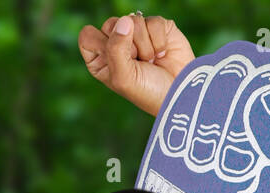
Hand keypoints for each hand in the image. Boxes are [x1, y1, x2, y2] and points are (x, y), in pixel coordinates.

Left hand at [79, 14, 195, 115]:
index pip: (88, 36)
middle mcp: (117, 43)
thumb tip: (125, 20)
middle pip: (111, 24)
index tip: (117, 63)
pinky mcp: (158, 28)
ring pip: (133, 20)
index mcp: (102, 58)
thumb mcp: (123, 77)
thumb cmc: (148, 92)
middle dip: (127, 45)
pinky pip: (153, 22)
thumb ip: (116, 47)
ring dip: (145, 46)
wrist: (181, 94)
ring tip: (151, 62)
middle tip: (138, 63)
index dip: (102, 46)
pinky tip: (162, 54)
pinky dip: (159, 41)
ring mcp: (138, 33)